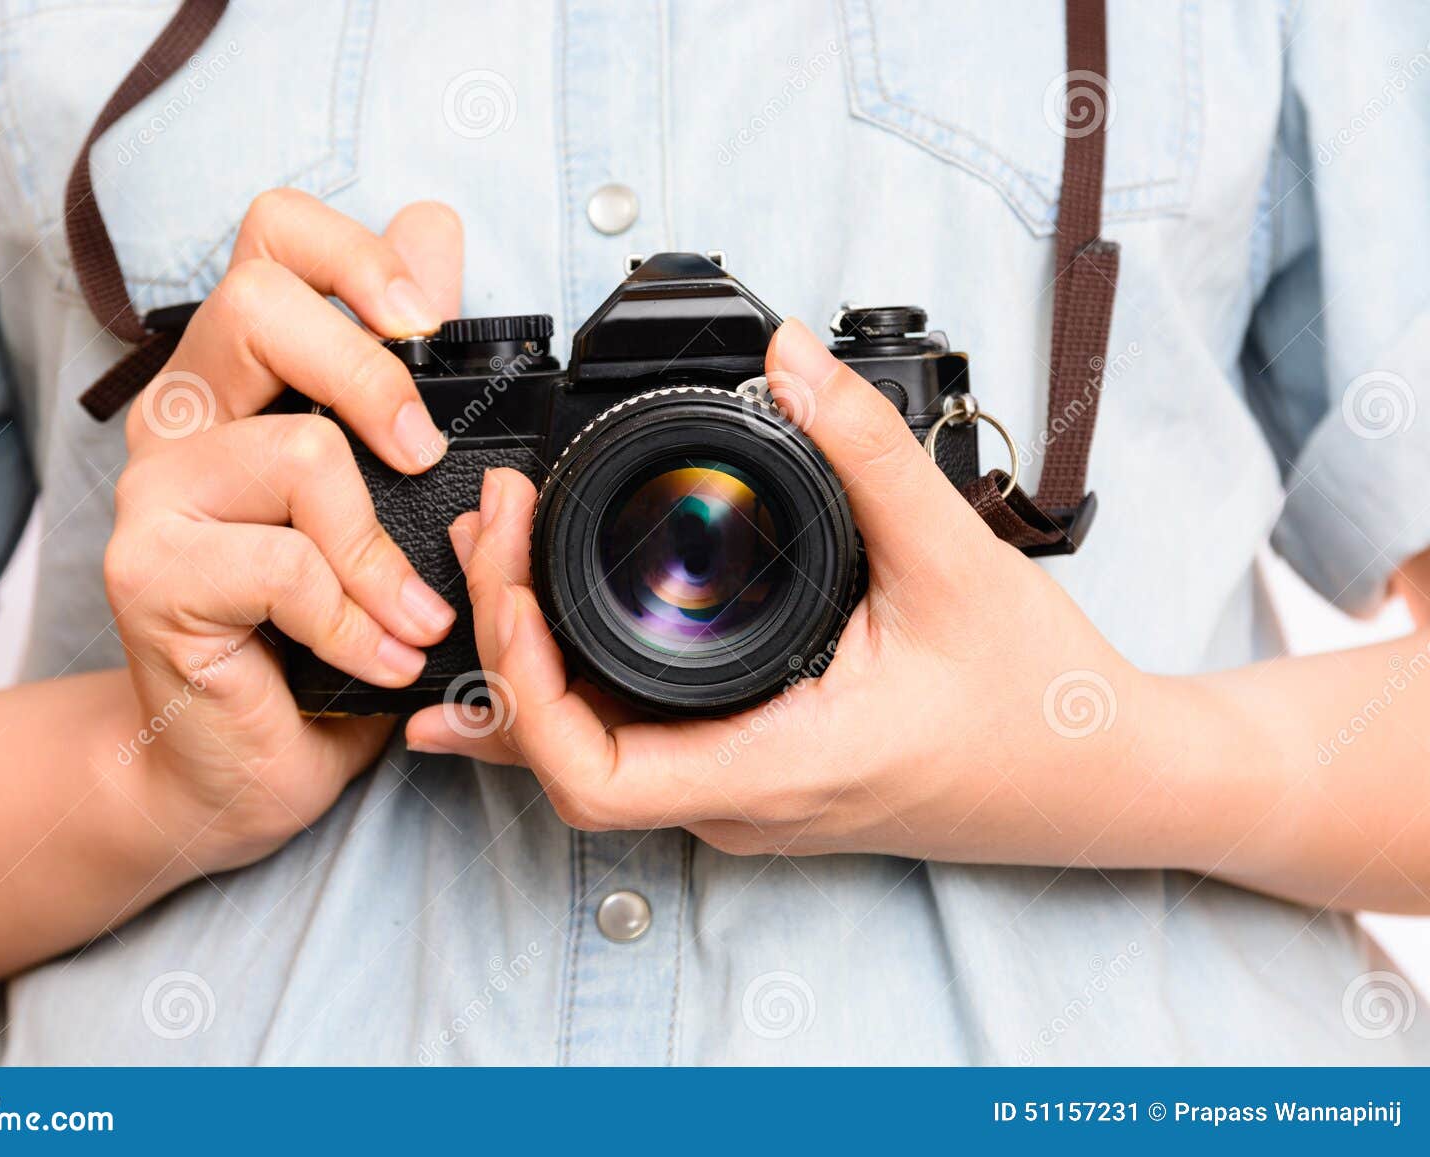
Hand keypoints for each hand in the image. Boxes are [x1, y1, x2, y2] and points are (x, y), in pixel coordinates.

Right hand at [106, 189, 463, 870]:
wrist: (237, 763)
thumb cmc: (317, 633)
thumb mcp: (386, 500)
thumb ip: (401, 372)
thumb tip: (435, 233)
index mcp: (240, 380)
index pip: (272, 237)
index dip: (355, 253)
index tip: (427, 325)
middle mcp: (183, 417)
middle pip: (258, 302)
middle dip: (374, 378)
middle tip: (426, 462)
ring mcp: (154, 493)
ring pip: (299, 450)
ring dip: (382, 552)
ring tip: (413, 620)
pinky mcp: (147, 574)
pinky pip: (286, 565)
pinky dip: (356, 620)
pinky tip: (380, 659)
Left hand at [406, 319, 1211, 865]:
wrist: (1104, 780)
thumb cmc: (1040, 703)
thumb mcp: (955, 562)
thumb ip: (866, 451)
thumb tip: (792, 358)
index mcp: (777, 767)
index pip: (588, 774)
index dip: (520, 680)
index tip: (517, 576)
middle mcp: (743, 803)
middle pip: (561, 757)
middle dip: (503, 644)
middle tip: (498, 527)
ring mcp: (746, 801)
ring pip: (591, 758)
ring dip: (530, 665)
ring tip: (502, 559)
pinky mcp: (759, 778)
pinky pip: (635, 749)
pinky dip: (572, 691)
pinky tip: (539, 645)